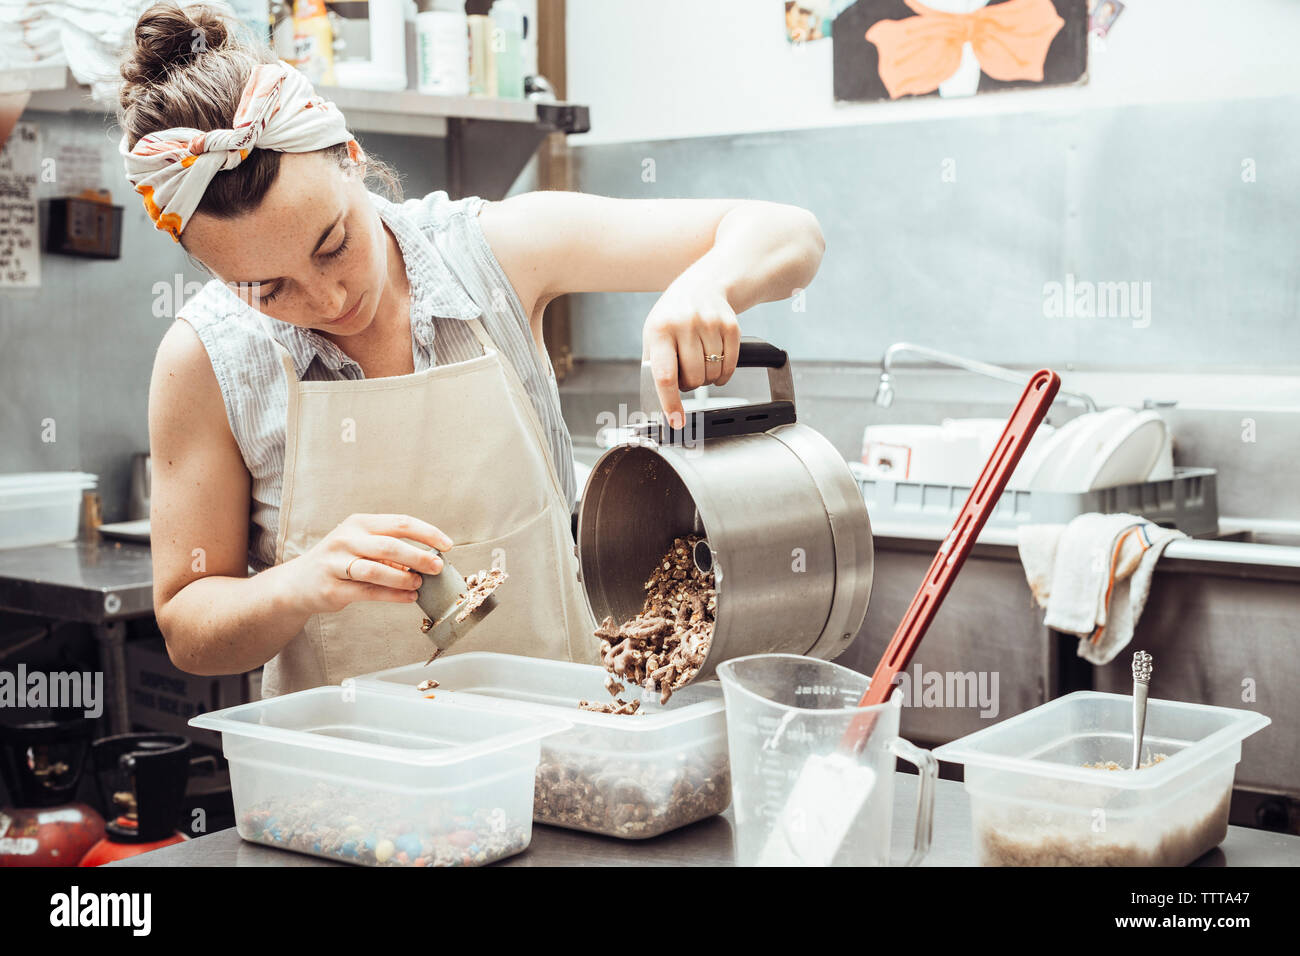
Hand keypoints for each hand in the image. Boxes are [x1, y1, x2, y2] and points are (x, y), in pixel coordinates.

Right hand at [280, 514, 452, 614]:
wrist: (297, 583)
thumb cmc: (339, 561)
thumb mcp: (361, 546)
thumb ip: (390, 550)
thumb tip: (428, 559)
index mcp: (359, 523)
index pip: (400, 523)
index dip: (427, 534)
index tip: (447, 545)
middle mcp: (346, 539)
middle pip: (389, 545)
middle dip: (419, 556)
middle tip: (437, 567)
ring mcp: (336, 563)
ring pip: (377, 569)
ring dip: (404, 578)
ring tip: (419, 583)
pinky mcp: (332, 588)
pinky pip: (368, 592)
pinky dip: (393, 595)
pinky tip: (409, 597)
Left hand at [642, 277, 740, 428]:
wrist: (701, 286)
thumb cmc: (672, 317)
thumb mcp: (654, 335)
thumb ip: (655, 366)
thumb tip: (658, 403)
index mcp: (660, 329)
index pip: (665, 375)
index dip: (670, 402)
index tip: (675, 421)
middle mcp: (685, 324)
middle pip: (694, 378)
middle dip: (691, 385)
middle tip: (687, 375)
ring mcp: (710, 323)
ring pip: (713, 374)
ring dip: (707, 378)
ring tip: (699, 363)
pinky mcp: (731, 325)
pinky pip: (731, 365)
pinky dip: (724, 374)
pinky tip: (716, 365)